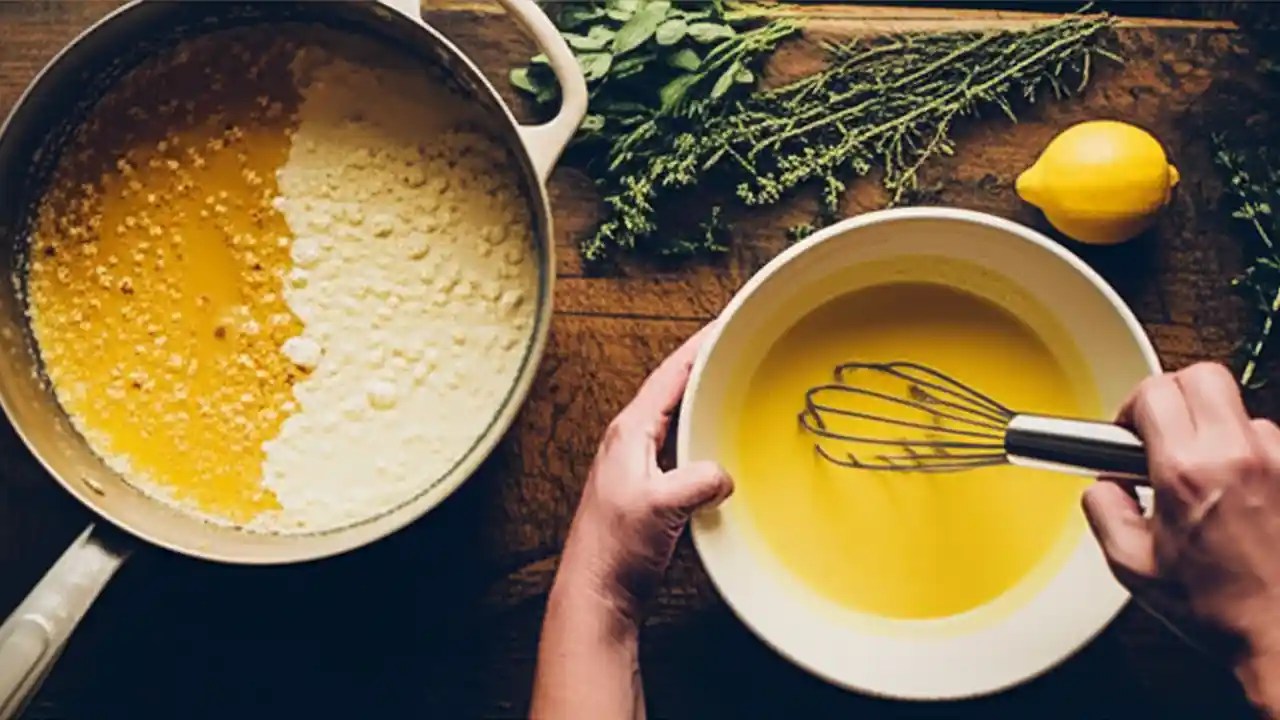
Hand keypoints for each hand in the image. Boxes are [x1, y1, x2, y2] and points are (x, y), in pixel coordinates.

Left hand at [556, 325, 733, 624]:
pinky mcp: (650, 490)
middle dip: (706, 366)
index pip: (670, 374)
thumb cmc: (614, 549)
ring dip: (705, 402)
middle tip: (740, 346)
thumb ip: (696, 481)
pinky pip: (684, 450)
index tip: (727, 322)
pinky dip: (706, 438)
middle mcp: (632, 442)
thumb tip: (723, 473)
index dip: (700, 346)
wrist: (597, 593)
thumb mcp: (659, 507)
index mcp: (630, 432)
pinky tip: (724, 448)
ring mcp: (639, 466)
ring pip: (679, 420)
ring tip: (738, 387)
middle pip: (675, 390)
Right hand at [1082, 362, 1279, 713]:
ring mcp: (1277, 461)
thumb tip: (1103, 489)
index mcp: (1187, 472)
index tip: (1128, 433)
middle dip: (1172, 395)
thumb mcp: (1132, 565)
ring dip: (1213, 429)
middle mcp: (1238, 455)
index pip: (1155, 391)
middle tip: (1159, 429)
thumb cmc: (1220, 607)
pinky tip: (1235, 489)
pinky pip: (1268, 441)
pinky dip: (1246, 453)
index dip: (1132, 407)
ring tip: (1202, 471)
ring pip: (1238, 409)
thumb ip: (1104, 512)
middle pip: (1201, 376)